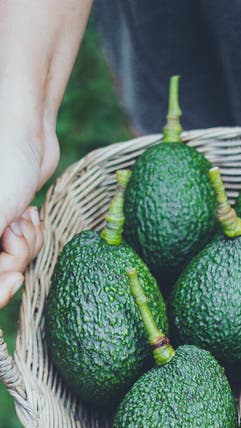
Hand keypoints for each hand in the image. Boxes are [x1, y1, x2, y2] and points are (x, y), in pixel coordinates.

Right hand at [0, 128, 57, 308]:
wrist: (29, 135)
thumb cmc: (7, 165)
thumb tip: (0, 275)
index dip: (2, 278)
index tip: (14, 264)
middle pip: (3, 271)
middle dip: (17, 254)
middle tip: (17, 225)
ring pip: (15, 262)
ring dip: (29, 242)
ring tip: (24, 214)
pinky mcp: (11, 226)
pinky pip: (28, 249)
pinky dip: (36, 236)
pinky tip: (31, 213)